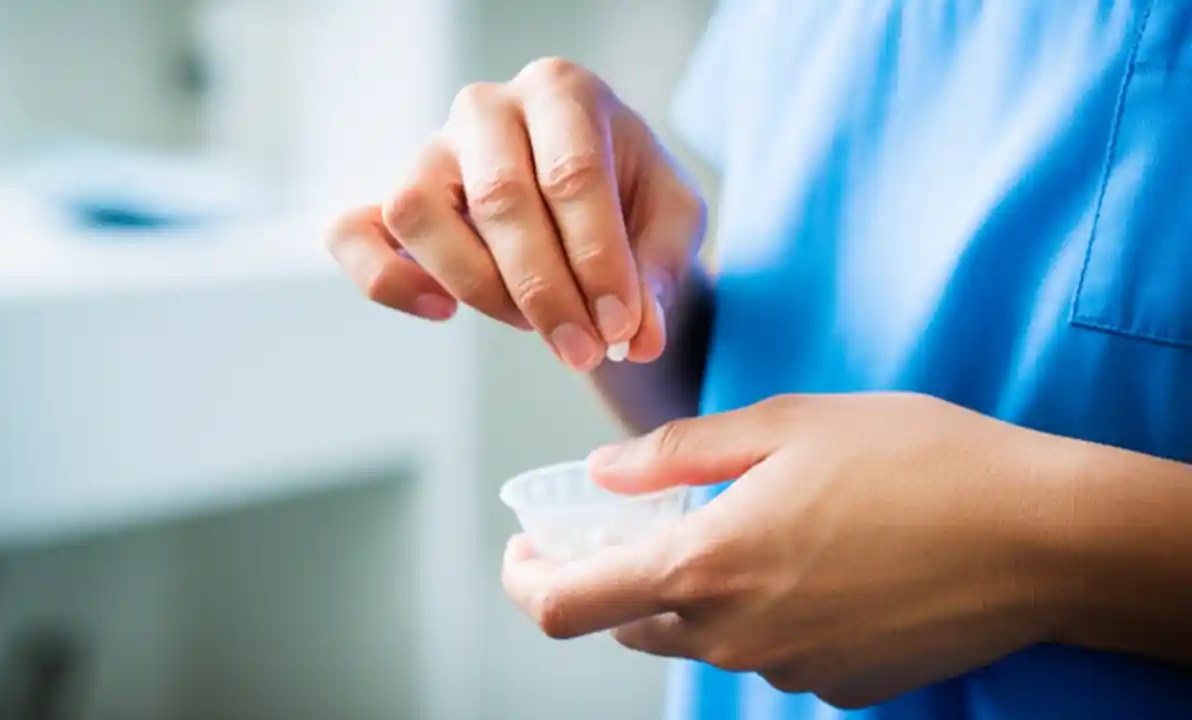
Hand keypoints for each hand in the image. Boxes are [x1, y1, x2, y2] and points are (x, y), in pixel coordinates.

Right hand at [327, 57, 705, 370]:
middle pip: (499, 198)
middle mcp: (486, 108)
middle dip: (545, 291)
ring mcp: (429, 150)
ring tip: (531, 324)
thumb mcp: (672, 221)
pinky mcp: (388, 200)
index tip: (621, 330)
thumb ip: (659, 271)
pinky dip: (386, 280)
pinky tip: (442, 311)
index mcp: (562, 91)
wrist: (591, 197)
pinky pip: (352, 235)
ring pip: (418, 212)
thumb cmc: (631, 198)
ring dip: (478, 286)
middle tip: (582, 353)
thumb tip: (637, 338)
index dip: (597, 261)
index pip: (571, 174)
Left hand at [503, 393, 1072, 707]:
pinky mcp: (840, 686)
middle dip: (610, 575)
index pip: (565, 604)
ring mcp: (789, 670)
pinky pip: (769, 651)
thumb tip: (601, 473)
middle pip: (626, 623)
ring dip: (689, 591)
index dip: (526, 577)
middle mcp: (735, 635)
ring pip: (699, 637)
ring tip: (737, 526)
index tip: (527, 547)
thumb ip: (677, 454)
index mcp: (706, 565)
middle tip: (630, 521)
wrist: (1040, 535)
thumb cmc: (917, 461)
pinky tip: (809, 562)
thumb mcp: (787, 424)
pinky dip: (759, 612)